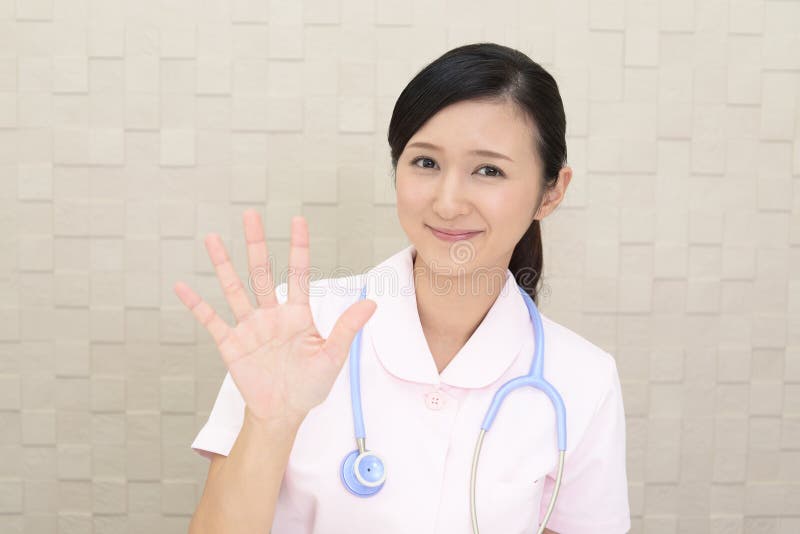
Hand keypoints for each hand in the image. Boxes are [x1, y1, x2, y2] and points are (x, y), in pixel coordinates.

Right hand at [174, 211, 376, 425]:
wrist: (283, 413)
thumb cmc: (310, 386)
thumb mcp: (333, 357)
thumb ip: (347, 328)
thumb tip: (372, 303)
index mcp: (298, 314)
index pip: (298, 273)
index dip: (298, 247)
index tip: (297, 220)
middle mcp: (272, 314)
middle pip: (261, 272)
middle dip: (256, 243)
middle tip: (250, 215)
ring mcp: (250, 327)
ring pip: (234, 289)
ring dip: (222, 264)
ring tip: (212, 238)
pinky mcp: (231, 344)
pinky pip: (211, 321)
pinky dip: (197, 305)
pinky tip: (182, 287)